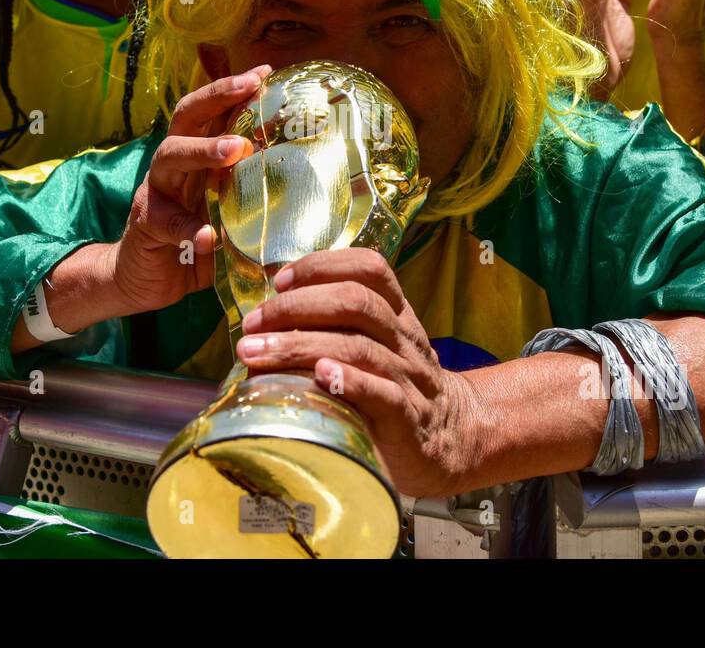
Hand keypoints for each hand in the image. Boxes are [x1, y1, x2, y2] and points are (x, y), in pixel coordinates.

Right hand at [108, 65, 270, 316]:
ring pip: (170, 157)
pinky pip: (166, 222)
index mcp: (195, 159)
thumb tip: (308, 191)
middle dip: (217, 97)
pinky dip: (188, 228)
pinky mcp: (146, 225)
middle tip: (249, 87)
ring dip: (203, 150)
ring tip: (235, 150)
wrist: (143, 280)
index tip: (265, 72)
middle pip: (187, 118)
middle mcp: (173, 167)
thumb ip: (253, 200)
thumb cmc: (195, 244)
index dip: (234, 90)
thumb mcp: (228, 216)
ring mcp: (156, 192)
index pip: (213, 113)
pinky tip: (208, 236)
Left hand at [235, 248, 484, 498]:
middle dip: (295, 307)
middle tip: (252, 325)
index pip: (369, 268)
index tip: (279, 280)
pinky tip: (319, 376)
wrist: (451, 438)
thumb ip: (336, 328)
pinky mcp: (407, 418)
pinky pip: (383, 393)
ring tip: (255, 353)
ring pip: (358, 347)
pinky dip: (349, 381)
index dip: (322, 266)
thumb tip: (265, 321)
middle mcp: (403, 338)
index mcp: (396, 315)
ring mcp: (408, 377)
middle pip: (355, 302)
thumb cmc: (394, 388)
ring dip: (299, 346)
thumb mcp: (376, 346)